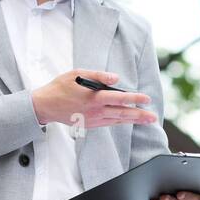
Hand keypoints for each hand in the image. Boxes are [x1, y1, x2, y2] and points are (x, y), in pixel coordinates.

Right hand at [32, 69, 154, 128]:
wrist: (45, 106)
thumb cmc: (60, 87)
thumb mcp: (76, 74)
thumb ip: (97, 75)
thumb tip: (116, 78)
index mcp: (93, 98)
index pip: (119, 98)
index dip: (134, 99)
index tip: (146, 99)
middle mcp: (96, 111)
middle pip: (122, 113)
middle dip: (140, 115)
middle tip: (154, 117)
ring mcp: (94, 120)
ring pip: (118, 120)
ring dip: (134, 120)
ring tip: (148, 120)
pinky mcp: (92, 124)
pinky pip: (111, 123)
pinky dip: (122, 121)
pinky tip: (131, 120)